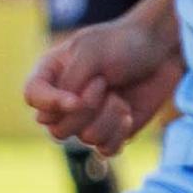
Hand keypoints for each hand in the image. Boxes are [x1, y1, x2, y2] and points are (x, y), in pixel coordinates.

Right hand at [25, 11, 183, 158]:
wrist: (160, 52)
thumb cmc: (122, 43)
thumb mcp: (90, 52)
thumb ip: (70, 81)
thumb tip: (58, 114)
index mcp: (51, 75)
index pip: (32, 97)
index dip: (50, 103)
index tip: (75, 100)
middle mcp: (64, 101)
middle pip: (56, 127)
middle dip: (87, 108)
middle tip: (104, 83)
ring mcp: (86, 120)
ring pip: (84, 138)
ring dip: (108, 116)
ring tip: (120, 96)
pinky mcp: (110, 133)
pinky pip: (105, 149)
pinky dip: (120, 133)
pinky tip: (128, 114)